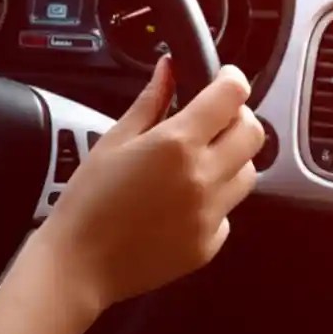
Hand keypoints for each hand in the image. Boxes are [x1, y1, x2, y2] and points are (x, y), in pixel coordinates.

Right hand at [33, 56, 264, 312]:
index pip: (232, 96)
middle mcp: (202, 178)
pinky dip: (215, 200)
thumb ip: (150, 101)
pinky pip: (229, 211)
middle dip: (238, 118)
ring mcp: (210, 214)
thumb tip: (169, 69)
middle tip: (214, 120)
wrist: (78, 265)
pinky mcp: (210, 243)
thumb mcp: (114, 140)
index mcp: (176, 144)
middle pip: (253, 133)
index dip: (231, 79)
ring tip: (198, 162)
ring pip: (248, 173)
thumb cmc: (88, 202)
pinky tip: (184, 201)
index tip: (223, 79)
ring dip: (232, 159)